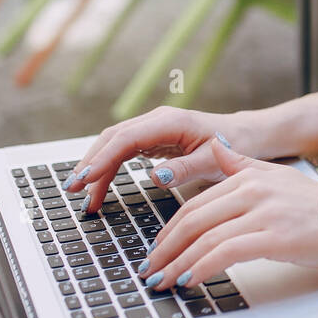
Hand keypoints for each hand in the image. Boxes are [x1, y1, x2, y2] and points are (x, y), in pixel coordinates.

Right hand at [63, 106, 264, 213]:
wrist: (244, 136)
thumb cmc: (233, 146)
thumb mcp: (213, 161)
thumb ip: (186, 169)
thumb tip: (156, 178)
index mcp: (171, 122)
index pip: (126, 138)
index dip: (102, 158)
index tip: (85, 178)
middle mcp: (157, 120)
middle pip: (113, 138)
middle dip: (90, 163)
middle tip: (73, 189)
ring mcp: (152, 128)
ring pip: (114, 145)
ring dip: (96, 168)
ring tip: (84, 197)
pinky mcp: (152, 138)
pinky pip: (123, 152)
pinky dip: (109, 169)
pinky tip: (100, 188)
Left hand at [136, 136, 317, 288]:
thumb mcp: (279, 176)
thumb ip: (243, 166)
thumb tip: (215, 148)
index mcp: (248, 178)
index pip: (194, 205)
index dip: (168, 231)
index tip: (157, 252)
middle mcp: (251, 191)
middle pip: (192, 221)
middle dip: (165, 250)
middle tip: (149, 271)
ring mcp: (262, 214)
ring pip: (204, 239)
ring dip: (177, 265)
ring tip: (163, 283)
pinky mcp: (274, 238)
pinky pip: (226, 254)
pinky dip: (202, 268)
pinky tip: (191, 281)